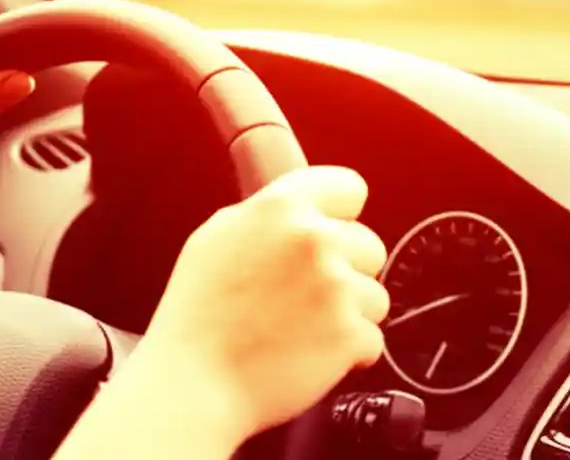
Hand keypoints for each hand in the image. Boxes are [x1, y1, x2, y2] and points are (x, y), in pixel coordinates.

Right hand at [131, 166, 388, 439]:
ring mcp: (336, 288)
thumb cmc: (196, 315)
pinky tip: (308, 353)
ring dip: (348, 314)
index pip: (349, 187)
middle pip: (369, 245)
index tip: (329, 233)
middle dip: (346, 269)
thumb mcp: (217, 236)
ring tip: (302, 328)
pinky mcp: (351, 335)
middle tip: (304, 294)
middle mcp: (314, 240)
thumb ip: (265, 214)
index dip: (340, 215)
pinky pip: (372, 339)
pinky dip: (348, 352)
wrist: (193, 382)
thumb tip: (298, 209)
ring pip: (375, 295)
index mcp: (280, 207)